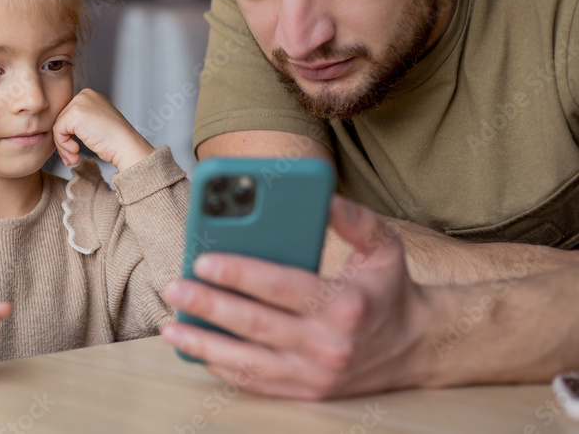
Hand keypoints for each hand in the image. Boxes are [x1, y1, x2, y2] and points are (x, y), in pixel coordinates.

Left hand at [52, 88, 153, 171]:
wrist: (126, 146)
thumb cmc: (115, 140)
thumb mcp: (95, 123)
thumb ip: (80, 121)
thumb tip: (61, 130)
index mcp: (90, 95)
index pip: (68, 114)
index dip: (68, 135)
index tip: (74, 150)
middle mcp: (84, 95)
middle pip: (62, 120)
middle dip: (65, 142)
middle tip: (73, 158)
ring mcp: (79, 102)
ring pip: (58, 126)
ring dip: (64, 147)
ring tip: (73, 158)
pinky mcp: (75, 114)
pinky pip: (58, 131)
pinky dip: (64, 146)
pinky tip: (76, 152)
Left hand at [161, 195, 435, 398]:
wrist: (417, 347)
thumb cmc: (389, 289)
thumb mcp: (385, 246)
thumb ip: (355, 218)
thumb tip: (324, 195)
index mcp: (344, 304)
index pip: (281, 287)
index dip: (239, 274)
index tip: (203, 261)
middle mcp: (329, 344)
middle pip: (256, 325)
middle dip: (208, 306)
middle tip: (174, 288)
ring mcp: (316, 374)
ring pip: (248, 362)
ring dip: (204, 345)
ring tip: (171, 327)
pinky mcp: (307, 392)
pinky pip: (256, 383)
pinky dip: (222, 368)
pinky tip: (196, 350)